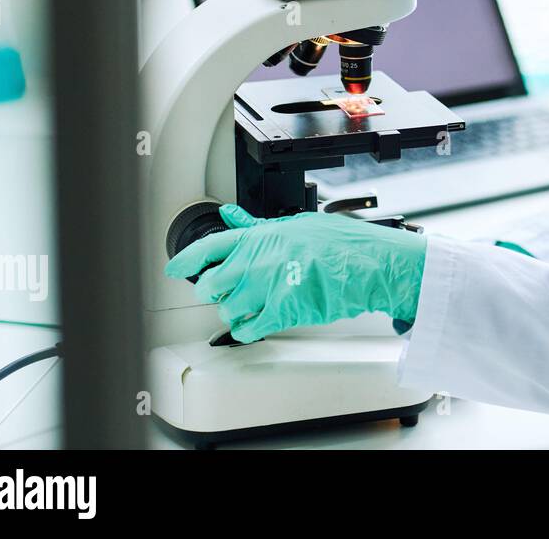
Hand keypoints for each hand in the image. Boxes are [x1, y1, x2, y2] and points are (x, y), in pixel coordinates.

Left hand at [164, 204, 425, 342]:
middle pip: (212, 284)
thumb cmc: (344, 245)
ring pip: (228, 309)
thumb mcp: (300, 225)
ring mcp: (269, 287)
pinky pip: (248, 328)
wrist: (373, 265)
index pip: (210, 246)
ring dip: (236, 310)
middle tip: (228, 289)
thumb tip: (233, 219)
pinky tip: (256, 323)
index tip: (175, 268)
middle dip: (216, 289)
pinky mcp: (282, 312)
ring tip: (251, 306)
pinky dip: (248, 329)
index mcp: (263, 235)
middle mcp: (260, 260)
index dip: (186, 260)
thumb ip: (261, 228)